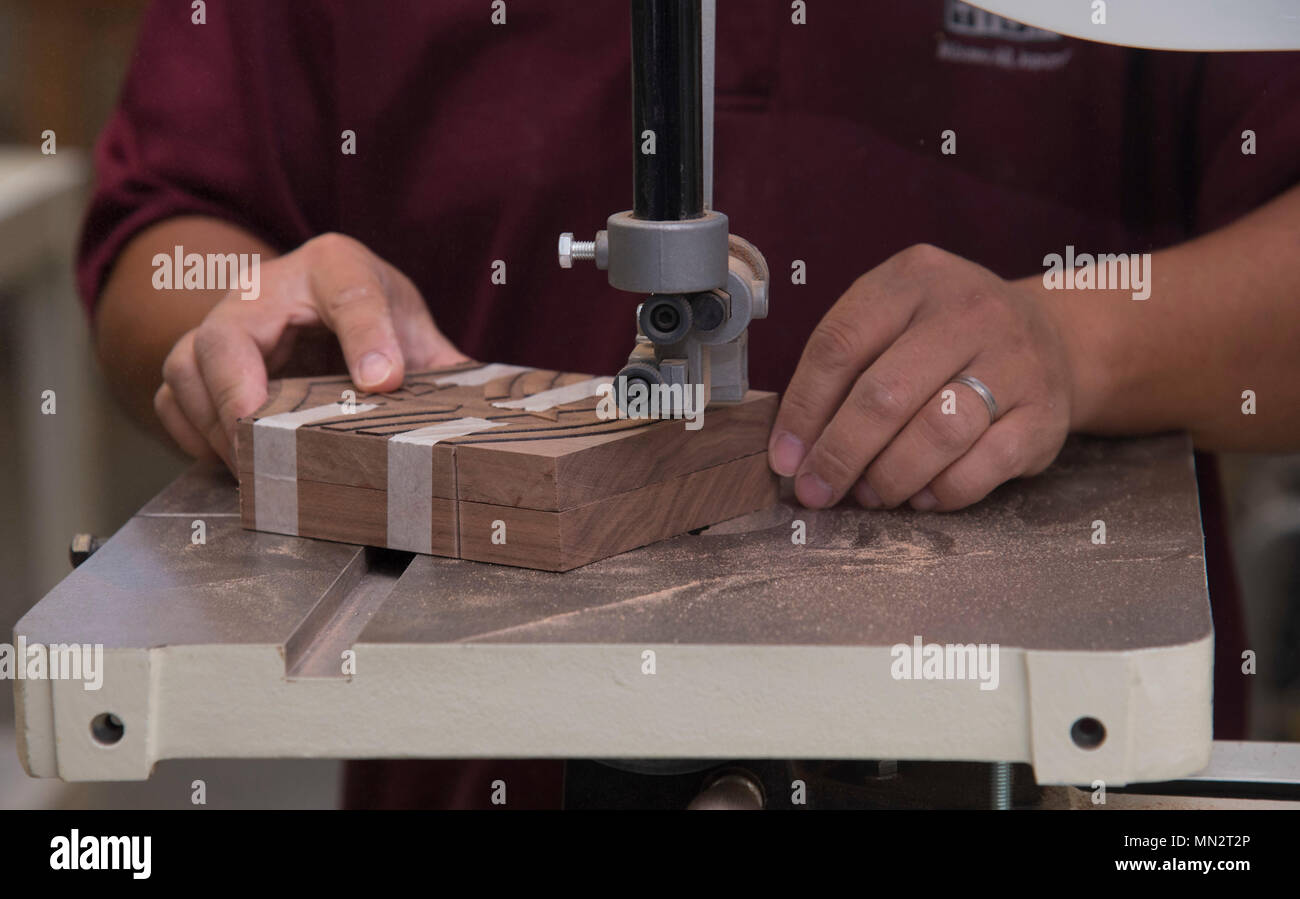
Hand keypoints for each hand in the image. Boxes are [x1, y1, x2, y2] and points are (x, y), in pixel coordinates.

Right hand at [155, 232, 467, 469]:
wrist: (317, 301)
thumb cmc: (368, 311)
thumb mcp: (412, 325)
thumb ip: (438, 362)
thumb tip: (481, 412)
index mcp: (333, 267)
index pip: (349, 291)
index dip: (366, 336)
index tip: (384, 380)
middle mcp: (265, 288)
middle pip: (229, 332)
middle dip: (241, 391)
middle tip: (266, 440)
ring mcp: (222, 323)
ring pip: (186, 368)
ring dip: (215, 425)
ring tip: (257, 468)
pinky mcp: (196, 360)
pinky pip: (171, 398)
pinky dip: (192, 434)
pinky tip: (232, 462)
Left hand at [769, 244, 1075, 510]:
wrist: (1053, 336)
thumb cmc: (947, 338)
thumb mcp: (895, 320)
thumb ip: (845, 368)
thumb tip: (795, 450)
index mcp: (914, 279)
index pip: (840, 344)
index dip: (803, 409)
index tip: (785, 457)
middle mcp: (969, 311)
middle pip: (885, 394)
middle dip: (839, 453)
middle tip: (816, 490)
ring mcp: (1014, 360)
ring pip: (937, 432)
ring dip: (889, 476)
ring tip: (868, 494)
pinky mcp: (1043, 414)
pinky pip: (982, 467)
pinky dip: (940, 493)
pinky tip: (919, 496)